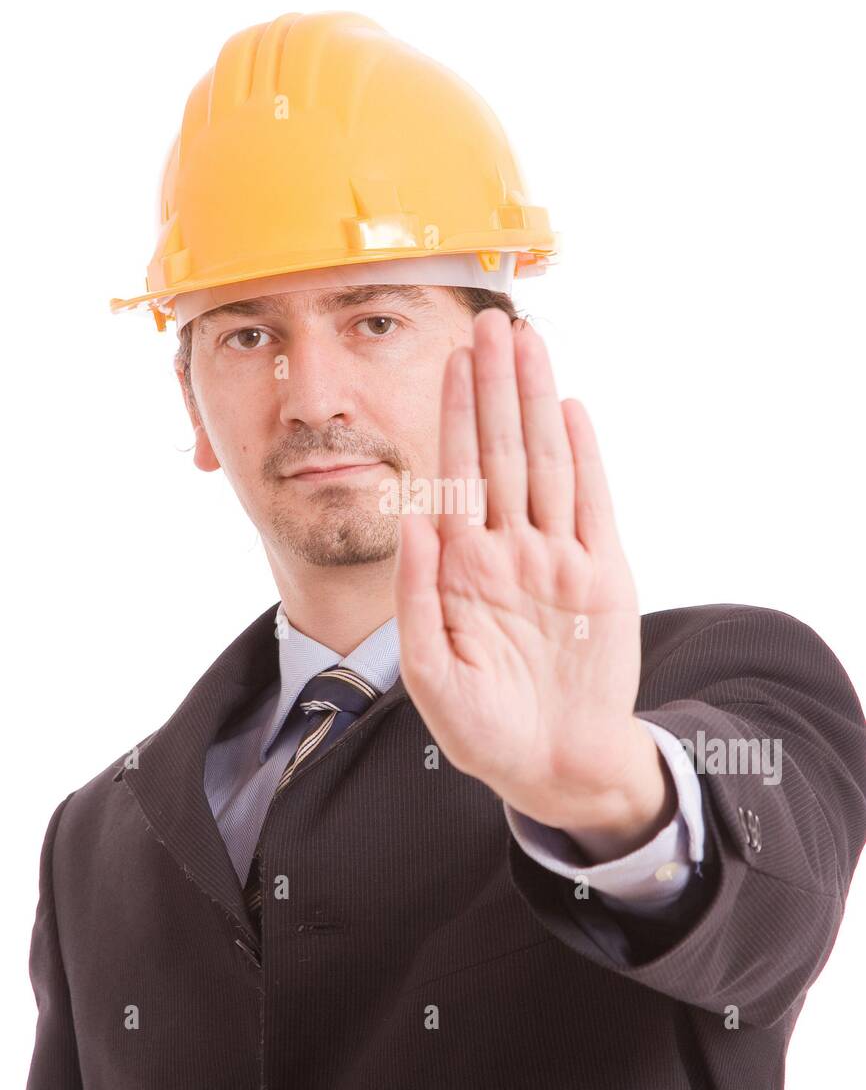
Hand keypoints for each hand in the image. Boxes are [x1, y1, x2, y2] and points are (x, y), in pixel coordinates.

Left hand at [394, 308, 672, 854]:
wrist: (556, 766)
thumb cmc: (485, 729)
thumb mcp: (432, 672)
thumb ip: (417, 595)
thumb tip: (413, 519)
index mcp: (461, 566)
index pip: (454, 471)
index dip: (451, 413)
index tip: (450, 358)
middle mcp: (507, 548)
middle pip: (500, 450)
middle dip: (494, 386)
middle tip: (493, 322)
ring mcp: (556, 557)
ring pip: (545, 462)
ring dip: (535, 402)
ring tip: (530, 343)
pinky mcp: (602, 574)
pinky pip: (592, 503)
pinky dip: (585, 455)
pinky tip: (570, 409)